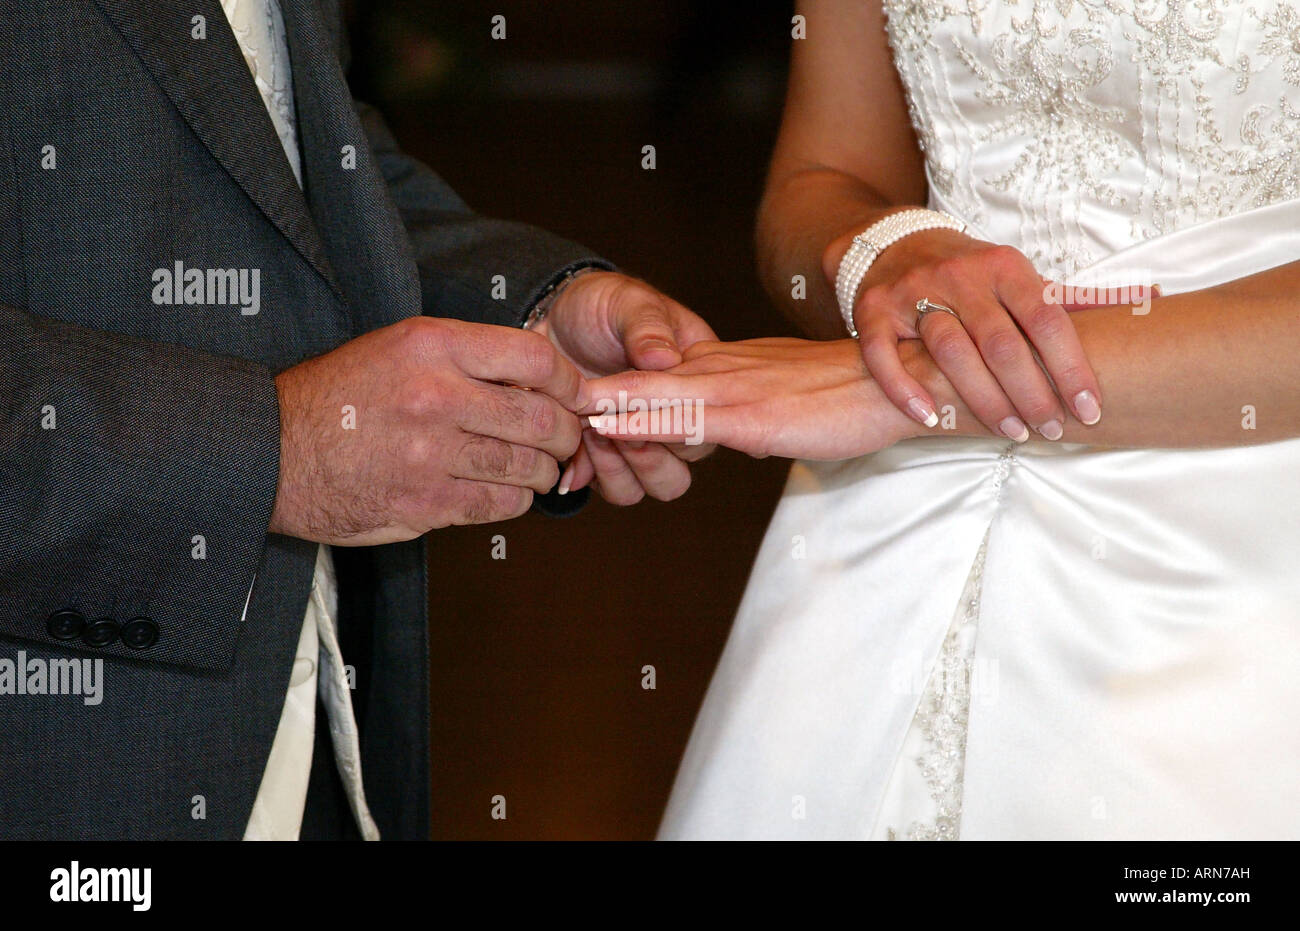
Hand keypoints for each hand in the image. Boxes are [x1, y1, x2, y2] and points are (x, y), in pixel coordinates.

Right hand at [268, 316, 586, 544]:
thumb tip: (540, 378)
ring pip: (527, 467)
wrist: (273, 452)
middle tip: (565, 439)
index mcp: (431, 346)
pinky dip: (514, 500)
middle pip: (541, 418)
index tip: (575, 394)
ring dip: (543, 472)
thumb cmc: (339, 397)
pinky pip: (499, 505)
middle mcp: (435, 396)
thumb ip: (465, 357)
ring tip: (537, 468)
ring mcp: (430, 454)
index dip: (569, 381)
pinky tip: (504, 491)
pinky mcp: (425, 504)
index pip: (535, 357)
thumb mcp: (396, 348)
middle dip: (566, 434)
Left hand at [532, 271, 718, 502]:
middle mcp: (671, 422)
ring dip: (617, 472)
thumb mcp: (628, 303)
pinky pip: (607, 487)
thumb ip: (646, 329)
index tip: (626, 407)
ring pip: (644, 489)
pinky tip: (570, 456)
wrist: (556, 314)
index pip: (698, 427)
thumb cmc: (602, 304)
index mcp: (693, 385)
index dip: (666, 426)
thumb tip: (664, 358)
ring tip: (588, 434)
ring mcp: (638, 444)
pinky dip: (587, 476)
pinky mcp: (603, 456)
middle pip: (678, 474)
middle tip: (605, 427)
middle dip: (644, 460)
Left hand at [581, 338, 920, 460]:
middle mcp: (722, 368)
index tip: (572, 399)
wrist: (899, 378)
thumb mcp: (782, 396)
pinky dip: (642, 419)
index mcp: (727, 364)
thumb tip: (729, 432)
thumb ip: (747, 409)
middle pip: (643, 377)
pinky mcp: (751, 416)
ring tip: (560, 410)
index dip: (614, 386)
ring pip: (653, 393)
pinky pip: (685, 417)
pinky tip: (611, 426)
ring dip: (605, 405)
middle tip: (548, 398)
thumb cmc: (848, 392)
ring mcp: (734, 389)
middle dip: (594, 391)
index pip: (658, 372)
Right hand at [826, 226, 1107, 440]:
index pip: (1046, 319)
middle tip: (1052, 430)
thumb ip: (1070, 299)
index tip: (1090, 407)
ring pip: (949, 352)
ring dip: (982, 399)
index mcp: (1004, 267)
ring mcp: (913, 294)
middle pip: (1001, 343)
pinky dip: (905, 390)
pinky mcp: (873, 312)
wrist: (892, 245)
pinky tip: (930, 419)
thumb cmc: (968, 274)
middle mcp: (959, 276)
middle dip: (1032, 392)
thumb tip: (1148, 298)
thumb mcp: (1017, 276)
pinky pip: (884, 355)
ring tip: (1012, 433)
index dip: (1071, 366)